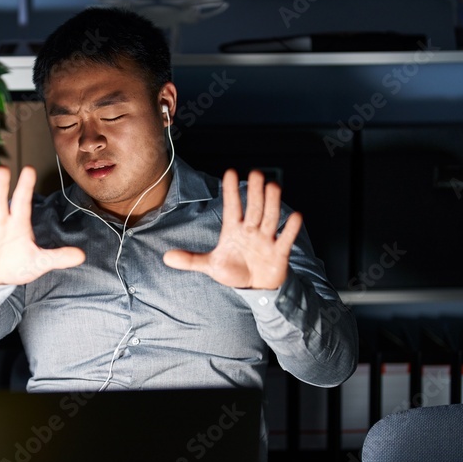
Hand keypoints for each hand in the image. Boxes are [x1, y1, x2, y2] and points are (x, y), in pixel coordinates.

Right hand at [0, 166, 84, 284]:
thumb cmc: (16, 266)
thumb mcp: (39, 263)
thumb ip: (58, 258)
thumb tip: (81, 256)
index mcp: (18, 223)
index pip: (23, 201)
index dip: (25, 186)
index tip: (29, 170)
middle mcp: (0, 221)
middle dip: (0, 185)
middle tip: (2, 170)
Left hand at [163, 169, 301, 289]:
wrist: (255, 288)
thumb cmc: (234, 272)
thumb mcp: (210, 266)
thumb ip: (191, 260)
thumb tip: (166, 257)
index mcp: (234, 231)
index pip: (232, 207)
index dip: (231, 191)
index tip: (230, 173)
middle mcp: (251, 231)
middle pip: (254, 209)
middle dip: (255, 192)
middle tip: (256, 173)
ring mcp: (266, 240)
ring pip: (270, 219)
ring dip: (272, 204)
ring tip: (273, 186)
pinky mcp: (279, 252)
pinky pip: (286, 239)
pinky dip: (291, 229)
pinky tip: (296, 216)